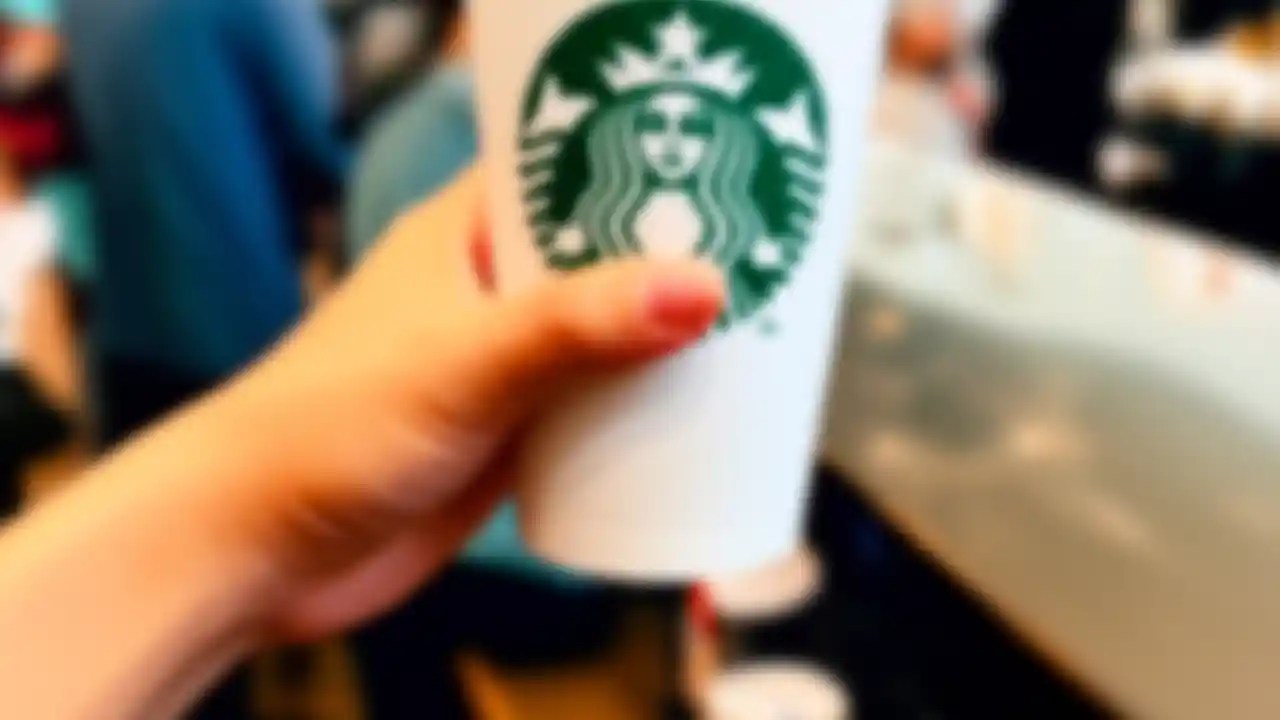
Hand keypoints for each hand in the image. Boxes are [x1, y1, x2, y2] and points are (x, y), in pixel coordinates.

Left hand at [173, 168, 723, 640]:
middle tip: (772, 261)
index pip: (566, 167)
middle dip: (679, 263)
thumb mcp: (462, 364)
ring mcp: (502, 368)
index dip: (643, 158)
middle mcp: (489, 293)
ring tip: (761, 341)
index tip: (727, 162)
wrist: (255, 549)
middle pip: (606, 259)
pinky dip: (646, 418)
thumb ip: (576, 327)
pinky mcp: (509, 438)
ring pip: (608, 342)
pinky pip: (596, 415)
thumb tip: (703, 287)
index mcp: (464, 236)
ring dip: (670, 348)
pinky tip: (707, 427)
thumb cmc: (327, 429)